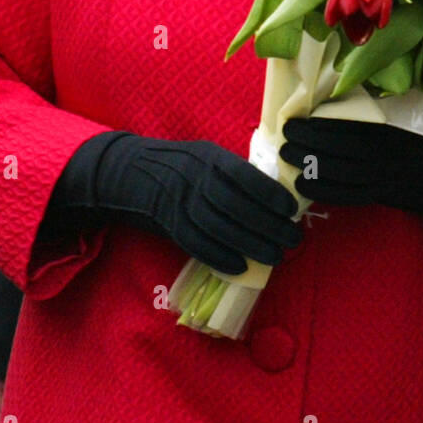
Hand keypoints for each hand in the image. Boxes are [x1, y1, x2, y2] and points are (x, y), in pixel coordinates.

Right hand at [38, 132, 302, 275]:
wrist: (129, 172)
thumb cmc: (178, 166)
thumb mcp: (205, 157)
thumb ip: (232, 173)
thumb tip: (273, 195)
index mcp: (208, 156)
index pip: (244, 175)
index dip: (270, 193)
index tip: (291, 209)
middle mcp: (193, 177)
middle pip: (235, 204)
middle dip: (268, 224)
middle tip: (293, 239)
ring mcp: (178, 200)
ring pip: (218, 227)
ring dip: (251, 244)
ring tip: (276, 255)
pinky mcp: (167, 223)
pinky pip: (196, 243)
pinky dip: (220, 256)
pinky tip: (241, 266)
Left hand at [279, 117, 422, 270]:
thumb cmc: (418, 147)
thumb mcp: (396, 125)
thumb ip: (366, 119)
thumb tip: (326, 107)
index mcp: (386, 130)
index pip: (344, 126)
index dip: (315, 125)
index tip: (293, 121)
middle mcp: (384, 153)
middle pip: (337, 150)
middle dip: (306, 145)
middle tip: (284, 140)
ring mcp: (382, 177)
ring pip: (338, 173)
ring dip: (309, 166)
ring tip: (288, 160)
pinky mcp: (380, 196)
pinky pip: (347, 195)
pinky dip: (323, 190)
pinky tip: (304, 185)